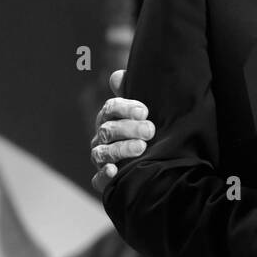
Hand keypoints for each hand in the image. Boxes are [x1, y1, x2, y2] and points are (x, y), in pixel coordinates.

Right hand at [90, 68, 154, 194]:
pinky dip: (104, 176)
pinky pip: (97, 179)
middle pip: (107, 130)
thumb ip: (132, 92)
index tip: (145, 111)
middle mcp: (102, 138)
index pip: (111, 109)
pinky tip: (114, 171)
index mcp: (110, 118)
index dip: (126, 108)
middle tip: (150, 130)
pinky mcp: (105, 180)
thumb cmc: (148, 130)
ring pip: (102, 152)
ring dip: (121, 149)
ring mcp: (101, 159)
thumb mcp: (144, 112)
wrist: (158, 163)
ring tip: (141, 147)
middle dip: (129, 128)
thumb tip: (118, 76)